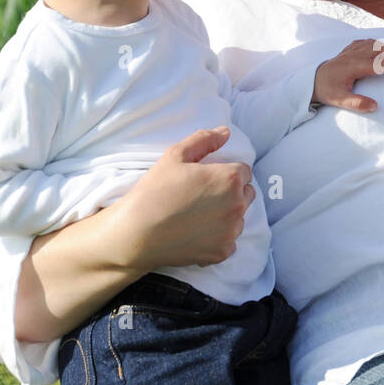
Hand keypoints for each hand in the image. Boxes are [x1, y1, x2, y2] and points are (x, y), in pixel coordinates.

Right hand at [111, 127, 253, 270]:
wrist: (137, 233)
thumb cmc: (154, 191)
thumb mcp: (175, 155)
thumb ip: (204, 140)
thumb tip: (226, 132)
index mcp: (230, 179)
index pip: (243, 171)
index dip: (225, 172)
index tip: (207, 179)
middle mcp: (238, 205)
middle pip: (247, 193)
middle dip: (231, 192)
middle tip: (203, 195)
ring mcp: (232, 231)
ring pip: (239, 218)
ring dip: (227, 215)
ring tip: (198, 215)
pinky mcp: (223, 252)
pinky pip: (230, 241)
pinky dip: (218, 238)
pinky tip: (197, 233)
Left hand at [313, 39, 383, 112]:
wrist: (312, 80)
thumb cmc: (326, 90)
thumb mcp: (339, 100)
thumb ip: (357, 104)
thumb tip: (374, 106)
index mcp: (353, 66)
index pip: (379, 64)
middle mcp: (354, 54)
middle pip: (381, 50)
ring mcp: (351, 49)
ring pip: (375, 43)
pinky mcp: (350, 49)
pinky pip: (367, 42)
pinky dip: (377, 46)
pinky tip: (380, 56)